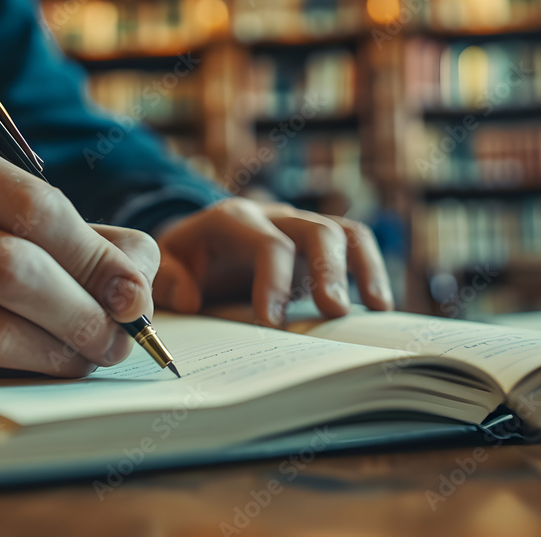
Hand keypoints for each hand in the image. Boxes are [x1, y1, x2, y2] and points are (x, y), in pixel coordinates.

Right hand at [0, 149, 158, 381]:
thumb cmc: (1, 249)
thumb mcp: (55, 232)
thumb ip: (109, 253)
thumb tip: (134, 300)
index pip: (38, 210)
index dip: (95, 261)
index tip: (133, 301)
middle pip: (12, 269)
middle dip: (80, 314)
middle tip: (118, 343)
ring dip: (55, 353)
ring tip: (87, 358)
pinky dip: (19, 374)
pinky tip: (44, 368)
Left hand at [152, 198, 392, 325]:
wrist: (196, 246)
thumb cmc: (181, 262)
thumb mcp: (161, 267)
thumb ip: (167, 279)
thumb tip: (190, 298)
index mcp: (232, 221)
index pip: (265, 243)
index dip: (273, 281)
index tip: (272, 323)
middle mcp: (274, 217)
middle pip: (315, 230)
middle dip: (329, 270)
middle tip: (334, 312)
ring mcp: (301, 229)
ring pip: (344, 233)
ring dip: (363, 269)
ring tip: (376, 309)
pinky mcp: (319, 247)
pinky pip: (356, 247)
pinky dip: (372, 271)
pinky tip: (378, 307)